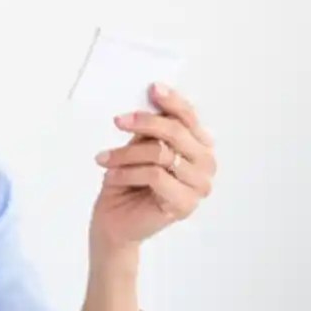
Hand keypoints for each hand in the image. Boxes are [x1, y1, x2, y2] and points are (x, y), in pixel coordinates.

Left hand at [90, 83, 215, 252]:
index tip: (152, 88)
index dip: (172, 101)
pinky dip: (127, 172)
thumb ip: (149, 128)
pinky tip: (111, 176)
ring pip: (160, 153)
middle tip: (118, 121)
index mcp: (199, 146)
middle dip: (144, 122)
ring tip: (105, 159)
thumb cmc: (128, 182)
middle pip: (177, 132)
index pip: (189, 117)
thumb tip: (150, 97)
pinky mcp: (185, 204)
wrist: (115, 222)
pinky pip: (154, 175)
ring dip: (126, 153)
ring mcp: (200, 185)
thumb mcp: (137, 147)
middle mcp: (206, 164)